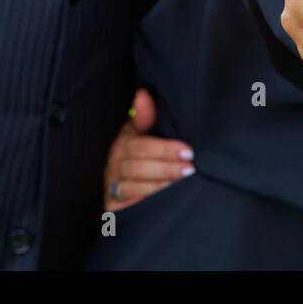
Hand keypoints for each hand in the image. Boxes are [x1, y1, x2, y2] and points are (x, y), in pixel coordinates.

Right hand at [102, 89, 193, 211]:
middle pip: (137, 167)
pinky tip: (165, 202)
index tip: (188, 152)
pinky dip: (146, 203)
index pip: (140, 145)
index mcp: (122, 144)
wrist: (129, 192)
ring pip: (132, 187)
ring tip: (181, 186)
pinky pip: (128, 206)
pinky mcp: (112, 208)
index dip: (164, 149)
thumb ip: (145, 117)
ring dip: (158, 187)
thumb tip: (142, 95)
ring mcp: (112, 187)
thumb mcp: (143, 134)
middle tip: (190, 170)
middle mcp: (113, 165)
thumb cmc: (143, 157)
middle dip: (166, 169)